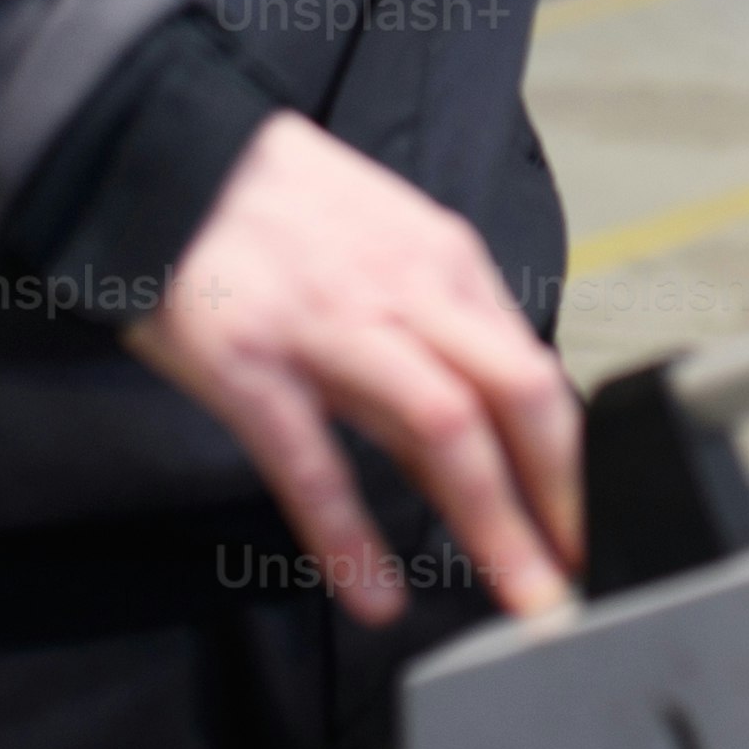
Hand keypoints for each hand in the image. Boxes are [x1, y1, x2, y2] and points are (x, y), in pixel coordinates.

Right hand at [126, 111, 581, 623]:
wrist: (160, 150)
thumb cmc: (275, 207)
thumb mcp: (381, 240)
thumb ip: (432, 323)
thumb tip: (484, 420)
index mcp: (441, 262)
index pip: (533, 370)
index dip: (572, 460)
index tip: (589, 525)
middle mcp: (403, 290)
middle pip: (515, 398)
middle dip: (560, 499)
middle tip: (581, 579)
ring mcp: (327, 327)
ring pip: (444, 428)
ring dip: (493, 524)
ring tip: (520, 598)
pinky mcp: (249, 364)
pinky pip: (314, 464)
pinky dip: (352, 539)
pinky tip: (374, 595)